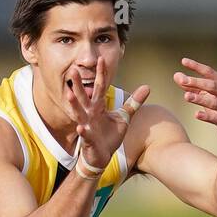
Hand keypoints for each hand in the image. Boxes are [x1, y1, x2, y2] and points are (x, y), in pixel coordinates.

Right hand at [65, 57, 149, 172]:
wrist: (102, 156)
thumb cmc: (110, 136)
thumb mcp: (124, 117)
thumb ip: (134, 102)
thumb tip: (147, 87)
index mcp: (99, 106)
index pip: (100, 87)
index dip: (101, 74)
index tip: (101, 59)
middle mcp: (90, 114)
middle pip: (84, 96)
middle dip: (79, 84)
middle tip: (74, 70)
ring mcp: (87, 126)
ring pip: (79, 113)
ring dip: (74, 104)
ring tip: (69, 94)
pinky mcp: (88, 140)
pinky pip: (85, 135)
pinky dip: (83, 132)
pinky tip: (80, 128)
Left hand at [173, 57, 216, 148]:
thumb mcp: (209, 97)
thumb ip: (193, 87)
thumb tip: (177, 76)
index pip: (210, 72)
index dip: (197, 66)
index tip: (183, 61)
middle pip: (212, 85)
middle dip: (197, 82)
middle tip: (182, 80)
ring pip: (214, 102)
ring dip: (200, 99)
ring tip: (186, 96)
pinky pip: (216, 119)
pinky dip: (206, 116)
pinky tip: (196, 114)